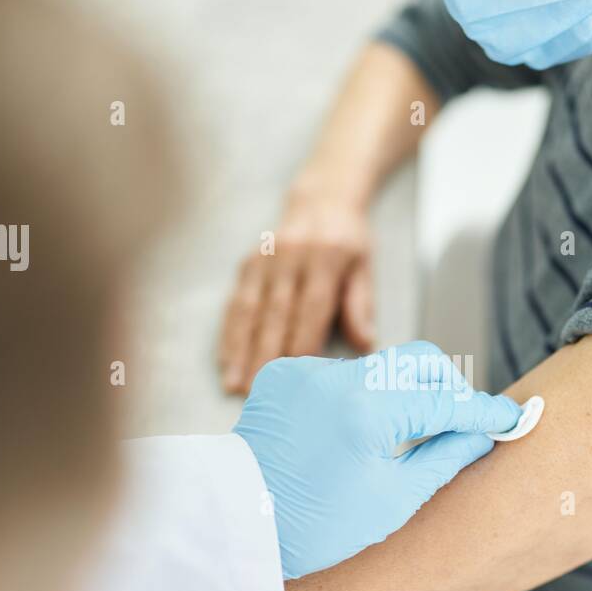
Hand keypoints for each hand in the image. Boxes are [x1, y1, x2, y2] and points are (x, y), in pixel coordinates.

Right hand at [219, 193, 373, 393]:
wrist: (321, 198)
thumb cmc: (348, 241)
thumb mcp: (364, 266)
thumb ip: (361, 305)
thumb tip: (365, 344)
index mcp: (326, 258)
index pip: (312, 307)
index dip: (302, 343)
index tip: (296, 378)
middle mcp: (291, 257)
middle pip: (276, 313)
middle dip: (265, 356)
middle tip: (259, 393)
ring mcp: (265, 259)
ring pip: (249, 310)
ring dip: (240, 350)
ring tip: (235, 384)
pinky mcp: (248, 264)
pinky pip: (235, 303)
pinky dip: (228, 335)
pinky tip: (225, 361)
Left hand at [233, 342, 521, 580]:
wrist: (235, 526)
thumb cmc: (314, 528)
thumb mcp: (392, 501)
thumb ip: (445, 457)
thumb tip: (481, 434)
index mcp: (366, 411)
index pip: (445, 400)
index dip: (482, 411)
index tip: (509, 417)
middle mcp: (335, 376)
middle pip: (417, 360)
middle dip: (447, 387)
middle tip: (462, 421)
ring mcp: (306, 370)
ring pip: (379, 368)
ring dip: (401, 394)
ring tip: (406, 436)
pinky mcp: (283, 374)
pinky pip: (339, 375)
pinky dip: (359, 397)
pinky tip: (355, 432)